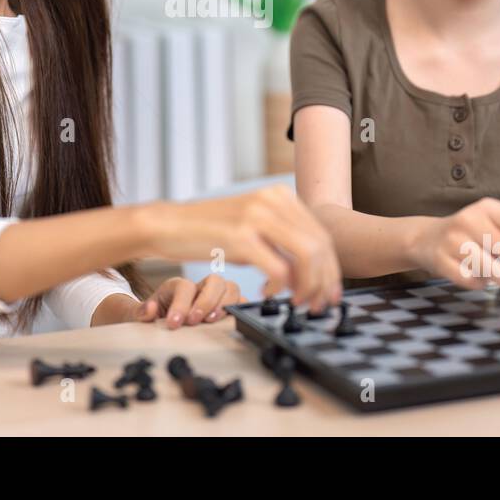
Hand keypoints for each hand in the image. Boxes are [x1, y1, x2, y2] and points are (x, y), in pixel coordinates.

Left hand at [132, 274, 244, 328]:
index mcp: (177, 286)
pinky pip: (242, 302)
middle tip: (195, 321)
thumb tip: (150, 309)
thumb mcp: (138, 315)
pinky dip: (239, 309)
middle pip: (214, 281)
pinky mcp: (226, 307)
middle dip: (206, 301)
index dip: (181, 304)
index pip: (185, 287)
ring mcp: (214, 296)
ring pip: (231, 288)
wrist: (157, 320)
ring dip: (225, 305)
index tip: (174, 323)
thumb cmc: (152, 316)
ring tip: (212, 322)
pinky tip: (231, 322)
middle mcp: (199, 287)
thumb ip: (141, 312)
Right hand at [137, 184, 341, 311]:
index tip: (329, 292)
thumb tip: (308, 272)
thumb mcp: (251, 225)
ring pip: (307, 257)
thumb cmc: (208, 230)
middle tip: (318, 304)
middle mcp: (272, 200)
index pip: (321, 234)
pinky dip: (280, 289)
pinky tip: (266, 294)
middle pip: (320, 246)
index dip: (331, 268)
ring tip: (296, 302)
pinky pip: (279, 270)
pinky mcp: (241, 237)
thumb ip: (280, 240)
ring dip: (308, 286)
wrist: (168, 224)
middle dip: (324, 281)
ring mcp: (257, 217)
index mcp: (279, 195)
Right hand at [405, 197, 499, 294]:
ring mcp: (453, 240)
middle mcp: (471, 220)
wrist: (426, 238)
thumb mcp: (494, 229)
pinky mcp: (441, 260)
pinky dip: (483, 285)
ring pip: (491, 267)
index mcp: (490, 208)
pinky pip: (470, 280)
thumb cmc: (472, 236)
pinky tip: (488, 283)